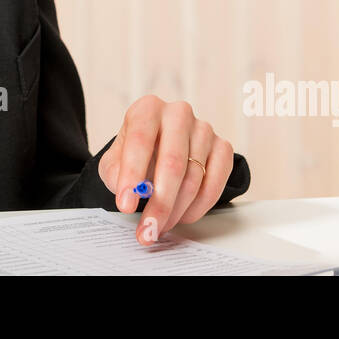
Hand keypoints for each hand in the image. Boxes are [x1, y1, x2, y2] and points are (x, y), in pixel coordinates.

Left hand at [97, 95, 234, 244]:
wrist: (160, 149)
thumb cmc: (137, 155)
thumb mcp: (115, 161)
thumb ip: (116, 174)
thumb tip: (130, 193)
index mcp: (148, 109)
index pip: (140, 140)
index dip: (132, 175)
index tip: (125, 204)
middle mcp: (178, 113)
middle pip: (172, 162)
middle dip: (159, 203)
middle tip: (148, 229)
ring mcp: (204, 129)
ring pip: (194, 178)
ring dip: (176, 211)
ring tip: (160, 226)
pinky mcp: (222, 147)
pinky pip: (214, 184)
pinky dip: (198, 207)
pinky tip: (182, 216)